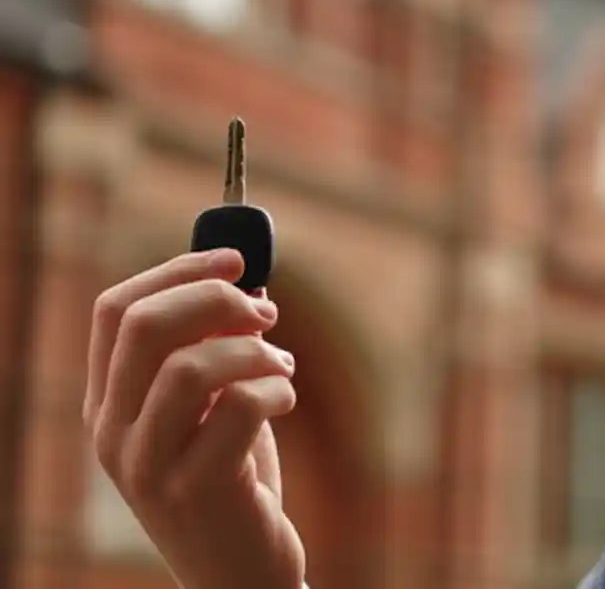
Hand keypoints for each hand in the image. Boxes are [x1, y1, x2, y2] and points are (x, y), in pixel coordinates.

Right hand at [83, 249, 305, 588]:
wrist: (238, 571)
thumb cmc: (230, 478)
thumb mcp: (210, 408)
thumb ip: (212, 350)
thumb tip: (244, 281)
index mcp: (107, 404)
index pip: (115, 311)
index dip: (178, 270)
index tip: (235, 258)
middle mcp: (114, 434)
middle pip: (146, 327)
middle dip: (216, 298)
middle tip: (265, 310)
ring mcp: (151, 466)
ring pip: (190, 367)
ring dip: (253, 350)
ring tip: (281, 366)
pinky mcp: (200, 490)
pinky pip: (240, 408)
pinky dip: (276, 388)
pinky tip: (286, 398)